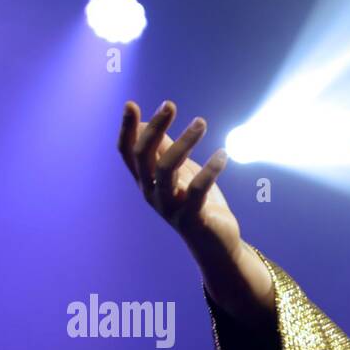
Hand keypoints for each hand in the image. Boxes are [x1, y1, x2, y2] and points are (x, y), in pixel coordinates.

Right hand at [118, 99, 237, 255]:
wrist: (216, 245)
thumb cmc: (198, 204)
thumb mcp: (181, 174)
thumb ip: (166, 152)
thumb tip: (147, 124)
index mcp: (146, 182)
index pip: (127, 153)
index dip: (126, 129)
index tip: (131, 104)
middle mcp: (152, 194)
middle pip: (143, 156)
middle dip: (154, 128)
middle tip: (170, 105)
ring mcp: (169, 207)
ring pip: (166, 169)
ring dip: (184, 142)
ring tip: (201, 123)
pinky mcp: (191, 218)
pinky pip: (197, 189)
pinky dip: (211, 169)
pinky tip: (223, 154)